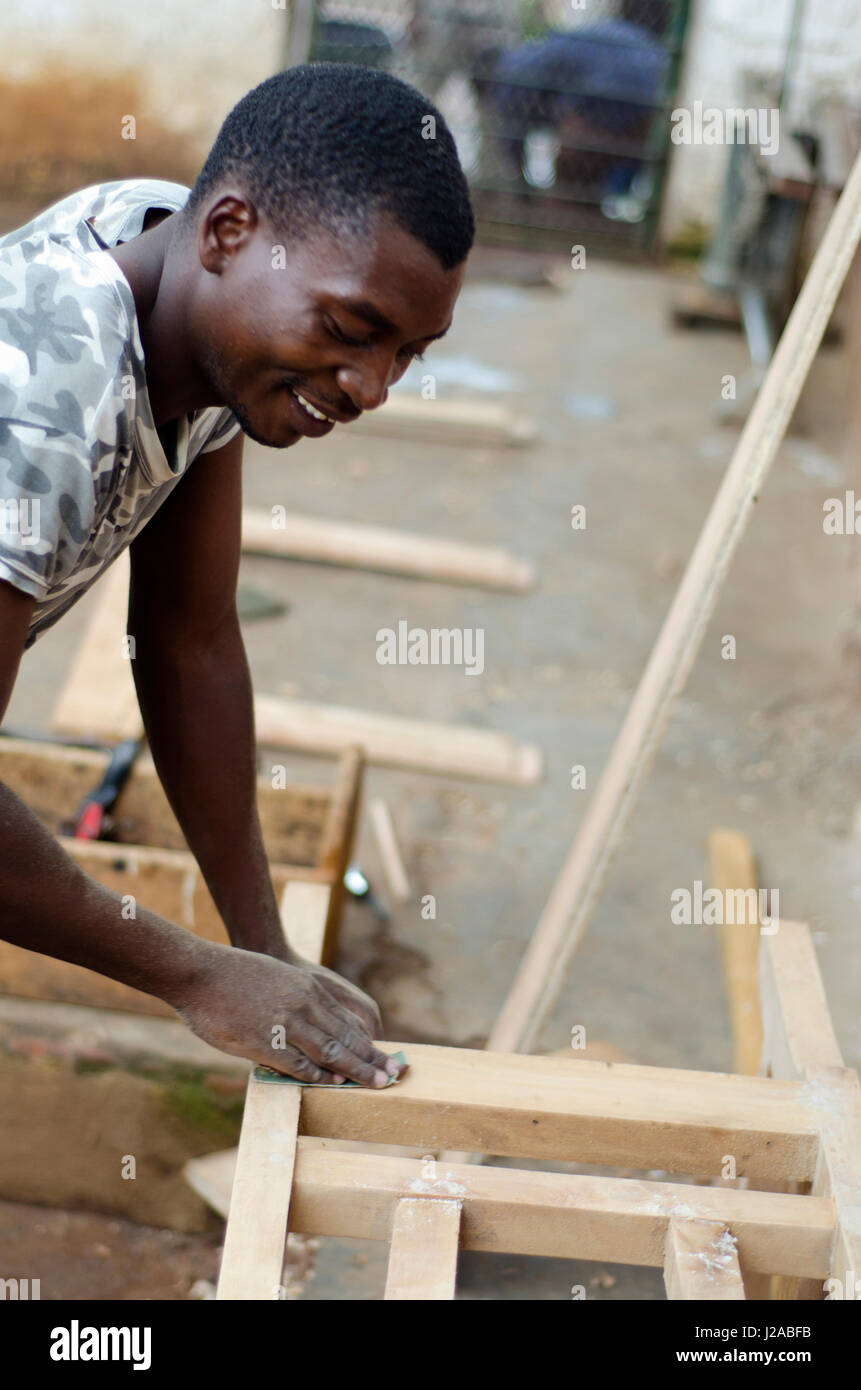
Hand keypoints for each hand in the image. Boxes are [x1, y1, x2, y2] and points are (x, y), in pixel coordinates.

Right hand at [172, 941, 399, 1086]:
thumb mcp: (276, 976)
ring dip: (357, 1071)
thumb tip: (306, 1019)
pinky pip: (299, 1064)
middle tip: (394, 1075)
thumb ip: (295, 997)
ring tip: (378, 1084)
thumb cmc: (233, 974)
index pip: (346, 1019)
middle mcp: (304, 1004)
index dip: (367, 1040)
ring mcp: (286, 1024)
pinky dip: (320, 1077)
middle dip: (372, 1058)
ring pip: (332, 1052)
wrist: (200, 971)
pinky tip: (334, 1085)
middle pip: (347, 1037)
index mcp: (307, 988)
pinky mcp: (266, 1043)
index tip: (384, 1055)